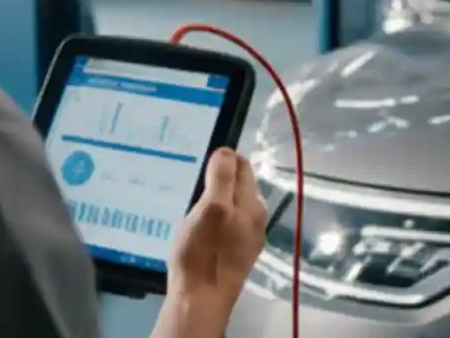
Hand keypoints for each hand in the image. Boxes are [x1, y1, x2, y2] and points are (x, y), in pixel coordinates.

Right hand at [151, 148, 267, 337]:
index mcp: (251, 204)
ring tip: (193, 201)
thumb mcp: (211, 207)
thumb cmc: (203, 252)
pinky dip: (215, 219)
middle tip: (194, 177)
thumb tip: (227, 151)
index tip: (202, 158)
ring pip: (233, 207)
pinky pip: (228, 226)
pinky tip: (199, 227)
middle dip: (221, 177)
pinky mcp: (236, 256)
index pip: (243, 166)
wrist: (201, 300)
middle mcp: (256, 219)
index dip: (224, 157)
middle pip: (240, 186)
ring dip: (217, 199)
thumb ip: (221, 178)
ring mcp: (248, 239)